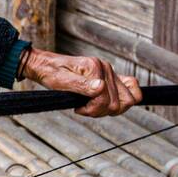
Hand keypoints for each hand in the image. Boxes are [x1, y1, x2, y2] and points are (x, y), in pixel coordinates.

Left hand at [19, 48, 142, 116]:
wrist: (46, 66)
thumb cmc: (51, 73)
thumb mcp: (61, 81)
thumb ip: (81, 85)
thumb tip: (101, 87)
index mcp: (95, 67)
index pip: (105, 100)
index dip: (92, 109)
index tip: (77, 108)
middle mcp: (106, 68)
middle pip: (118, 103)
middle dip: (100, 111)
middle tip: (83, 108)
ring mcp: (110, 72)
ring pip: (126, 100)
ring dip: (108, 109)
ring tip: (90, 106)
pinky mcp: (110, 77)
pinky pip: (131, 88)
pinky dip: (121, 101)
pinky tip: (103, 102)